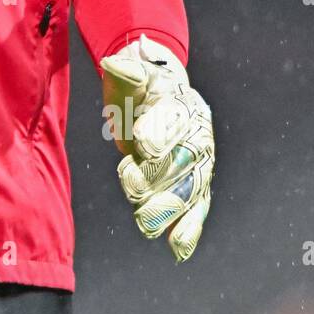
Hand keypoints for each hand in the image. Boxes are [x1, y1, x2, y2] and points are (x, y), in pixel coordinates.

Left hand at [100, 35, 213, 261]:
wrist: (157, 100)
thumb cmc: (139, 87)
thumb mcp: (129, 76)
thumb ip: (125, 73)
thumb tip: (113, 64)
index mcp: (182, 103)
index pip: (173, 119)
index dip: (158, 132)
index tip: (140, 144)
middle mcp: (197, 134)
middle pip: (183, 160)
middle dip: (159, 176)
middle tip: (130, 185)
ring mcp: (200, 163)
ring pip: (189, 189)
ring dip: (168, 208)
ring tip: (144, 223)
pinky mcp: (196, 186)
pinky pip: (197, 209)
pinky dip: (189, 228)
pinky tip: (178, 249)